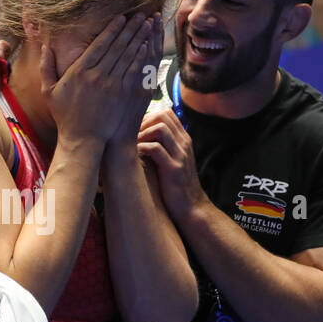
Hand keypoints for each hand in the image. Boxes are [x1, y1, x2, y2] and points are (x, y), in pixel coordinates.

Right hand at [42, 12, 160, 145]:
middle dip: (131, 28)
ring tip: (148, 25)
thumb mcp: (49, 91)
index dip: (112, 29)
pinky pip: (135, 71)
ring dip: (140, 38)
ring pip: (129, 55)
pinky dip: (142, 57)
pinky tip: (148, 46)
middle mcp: (97, 75)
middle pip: (118, 45)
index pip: (100, 44)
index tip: (122, 18)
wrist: (83, 140)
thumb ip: (46, 67)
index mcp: (80, 71)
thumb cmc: (65, 116)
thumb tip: (44, 46)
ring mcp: (112, 85)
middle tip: (141, 14)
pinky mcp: (123, 95)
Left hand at [136, 106, 208, 223]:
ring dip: (141, 133)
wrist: (191, 208)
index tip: (135, 130)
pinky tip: (133, 156)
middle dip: (142, 122)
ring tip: (131, 145)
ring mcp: (180, 155)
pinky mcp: (173, 169)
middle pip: (162, 116)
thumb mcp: (173, 160)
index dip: (147, 116)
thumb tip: (140, 136)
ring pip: (160, 129)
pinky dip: (141, 148)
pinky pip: (155, 149)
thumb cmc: (176, 185)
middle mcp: (184, 143)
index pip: (166, 113)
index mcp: (183, 139)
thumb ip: (163, 146)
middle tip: (130, 137)